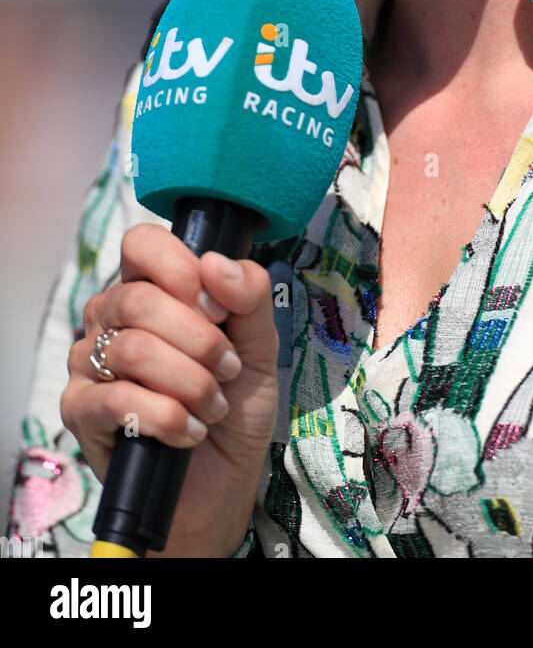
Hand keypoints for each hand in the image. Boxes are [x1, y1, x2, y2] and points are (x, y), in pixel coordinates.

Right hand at [61, 223, 278, 556]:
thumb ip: (250, 296)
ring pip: (131, 349)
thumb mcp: (259, 345)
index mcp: (150, 289)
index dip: (181, 269)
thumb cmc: (234, 406)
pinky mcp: (81, 412)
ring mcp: (89, 363)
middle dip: (199, 340)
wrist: (223, 480)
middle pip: (138, 299)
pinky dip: (167, 416)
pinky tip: (189, 431)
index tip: (219, 308)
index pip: (142, 243)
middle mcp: (111, 318)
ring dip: (189, 382)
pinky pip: (117, 399)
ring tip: (212, 405)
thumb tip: (217, 263)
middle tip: (226, 370)